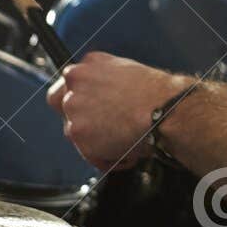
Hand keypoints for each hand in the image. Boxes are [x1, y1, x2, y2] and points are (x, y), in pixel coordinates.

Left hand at [45, 52, 187, 171]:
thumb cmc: (156, 93)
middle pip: (62, 107)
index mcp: (86, 67)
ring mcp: (74, 109)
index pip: (68, 84)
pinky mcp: (79, 134)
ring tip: (125, 142)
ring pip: (77, 133)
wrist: (164, 109)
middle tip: (101, 129)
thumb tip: (105, 96)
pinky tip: (127, 152)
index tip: (90, 109)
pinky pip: (90, 154)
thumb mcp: (126, 72)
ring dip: (98, 141)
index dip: (80, 100)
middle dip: (79, 120)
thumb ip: (104, 81)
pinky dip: (107, 158)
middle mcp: (74, 85)